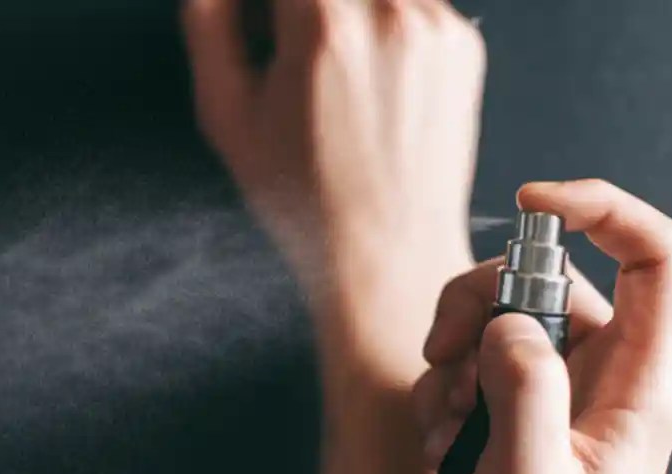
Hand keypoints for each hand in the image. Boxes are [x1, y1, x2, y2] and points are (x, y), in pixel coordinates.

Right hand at [182, 0, 485, 375]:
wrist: (387, 252)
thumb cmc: (305, 199)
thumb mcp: (227, 115)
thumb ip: (209, 24)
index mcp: (325, 26)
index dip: (262, 3)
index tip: (256, 20)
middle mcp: (389, 14)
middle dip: (297, 5)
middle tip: (283, 41)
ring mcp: (434, 26)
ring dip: (339, 8)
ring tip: (323, 63)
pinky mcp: (462, 44)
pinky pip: (410, 0)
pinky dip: (379, 19)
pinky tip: (362, 75)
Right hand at [413, 179, 671, 473]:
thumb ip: (525, 387)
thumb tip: (510, 321)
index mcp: (640, 390)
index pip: (658, 258)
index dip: (603, 210)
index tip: (531, 204)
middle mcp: (609, 384)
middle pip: (557, 280)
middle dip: (486, 300)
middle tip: (444, 351)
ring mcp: (563, 400)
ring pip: (508, 318)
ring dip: (456, 355)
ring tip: (444, 420)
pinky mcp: (523, 418)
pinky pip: (479, 363)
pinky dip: (446, 388)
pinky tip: (442, 440)